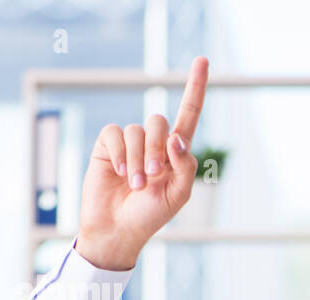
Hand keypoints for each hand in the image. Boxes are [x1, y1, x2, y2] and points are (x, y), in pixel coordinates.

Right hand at [75, 56, 208, 270]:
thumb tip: (177, 137)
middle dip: (157, 150)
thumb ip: (185, 166)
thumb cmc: (151, 215)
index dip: (195, 87)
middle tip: (151, 177)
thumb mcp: (179, 195)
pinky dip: (118, 154)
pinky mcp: (107, 145)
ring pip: (138, 131)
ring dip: (137, 160)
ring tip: (135, 185)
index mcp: (176, 152)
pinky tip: (116, 173)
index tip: (202, 60)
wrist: (118, 229)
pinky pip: (115, 134)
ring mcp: (130, 142)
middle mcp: (154, 142)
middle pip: (160, 122)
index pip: (189, 114)